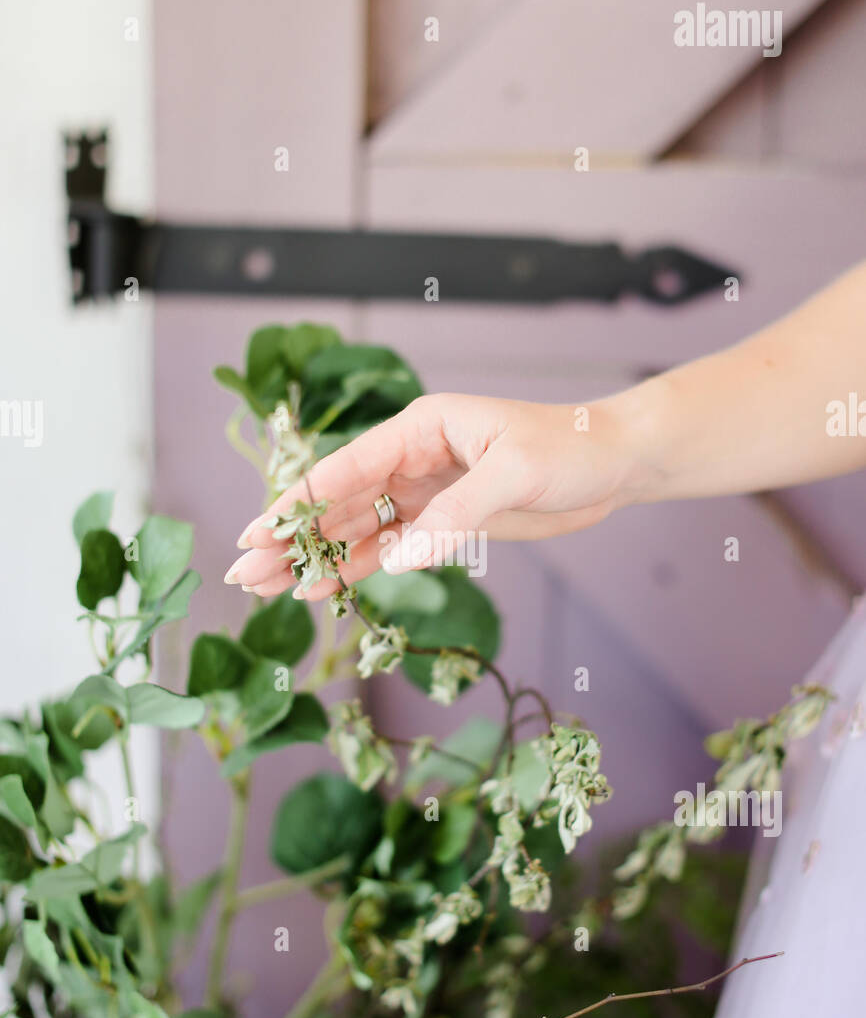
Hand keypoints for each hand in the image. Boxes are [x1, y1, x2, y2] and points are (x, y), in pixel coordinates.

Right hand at [224, 392, 644, 600]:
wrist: (614, 462)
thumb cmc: (568, 448)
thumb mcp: (514, 474)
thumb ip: (456, 516)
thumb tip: (402, 558)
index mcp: (420, 428)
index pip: (345, 469)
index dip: (297, 504)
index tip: (255, 533)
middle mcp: (412, 458)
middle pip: (338, 504)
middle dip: (291, 539)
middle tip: (243, 575)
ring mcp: (425, 492)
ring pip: (356, 530)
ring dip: (314, 559)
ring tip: (266, 589)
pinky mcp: (443, 522)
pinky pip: (389, 548)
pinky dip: (355, 569)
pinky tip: (321, 590)